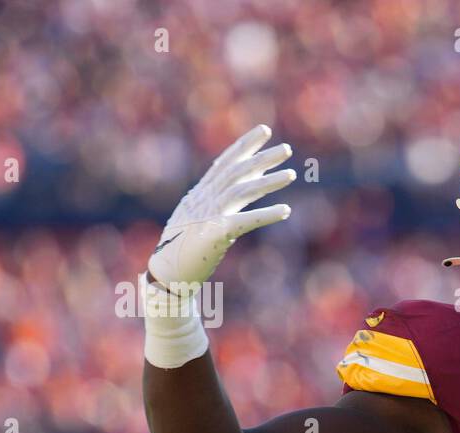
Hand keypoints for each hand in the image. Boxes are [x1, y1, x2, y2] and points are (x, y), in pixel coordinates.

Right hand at [148, 125, 294, 289]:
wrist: (167, 275)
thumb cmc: (187, 248)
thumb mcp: (204, 217)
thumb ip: (225, 200)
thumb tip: (251, 182)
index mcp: (202, 194)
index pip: (225, 162)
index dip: (244, 145)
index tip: (264, 130)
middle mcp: (204, 200)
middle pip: (236, 171)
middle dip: (262, 158)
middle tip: (287, 149)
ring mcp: (208, 216)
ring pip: (241, 191)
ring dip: (268, 182)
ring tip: (291, 174)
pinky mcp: (214, 235)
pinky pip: (244, 221)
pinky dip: (265, 215)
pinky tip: (286, 211)